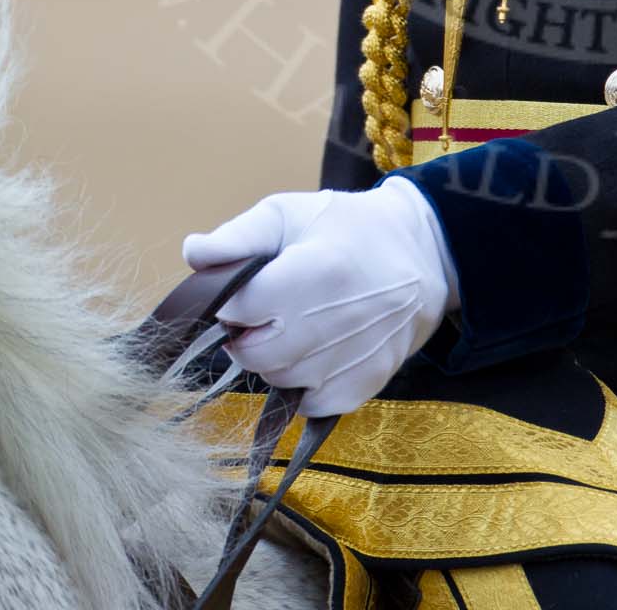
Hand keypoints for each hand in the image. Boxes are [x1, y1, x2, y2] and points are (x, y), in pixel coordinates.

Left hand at [181, 177, 459, 415]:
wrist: (424, 254)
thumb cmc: (349, 228)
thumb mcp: (293, 213)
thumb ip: (239, 235)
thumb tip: (192, 253)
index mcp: (313, 271)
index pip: (237, 308)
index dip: (231, 301)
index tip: (248, 287)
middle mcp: (333, 321)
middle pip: (251, 352)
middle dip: (247, 332)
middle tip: (268, 308)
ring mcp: (352, 358)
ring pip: (277, 378)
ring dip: (274, 357)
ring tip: (297, 323)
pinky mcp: (366, 384)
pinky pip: (309, 402)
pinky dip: (304, 382)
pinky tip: (319, 349)